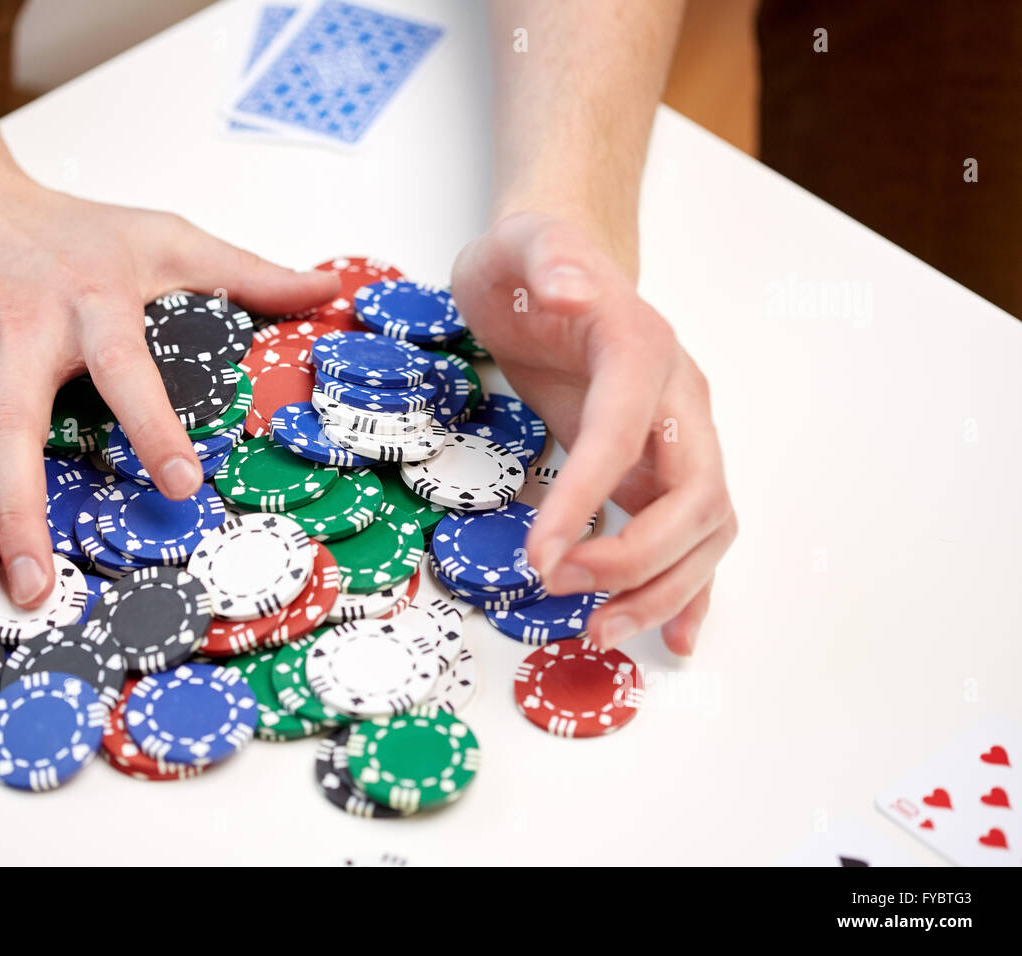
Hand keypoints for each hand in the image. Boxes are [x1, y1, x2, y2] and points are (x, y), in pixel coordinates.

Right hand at [0, 163, 337, 605]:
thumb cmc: (66, 225)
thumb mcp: (163, 236)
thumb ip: (247, 271)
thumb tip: (329, 286)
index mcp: (91, 302)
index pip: (126, 369)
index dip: (153, 424)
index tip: (182, 485)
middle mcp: (19, 330)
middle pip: (12, 427)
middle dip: (22, 510)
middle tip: (40, 585)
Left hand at [451, 212, 735, 654]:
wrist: (555, 267)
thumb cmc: (530, 262)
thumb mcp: (520, 244)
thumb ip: (546, 260)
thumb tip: (567, 291)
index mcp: (640, 348)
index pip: (625, 435)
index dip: (586, 498)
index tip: (539, 554)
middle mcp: (678, 400)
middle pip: (695, 497)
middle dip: (634, 558)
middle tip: (557, 587)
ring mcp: (679, 437)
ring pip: (705, 531)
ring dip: (662, 590)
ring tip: (599, 630)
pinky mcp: (661, 467)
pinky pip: (696, 537)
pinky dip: (689, 590)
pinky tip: (673, 636)